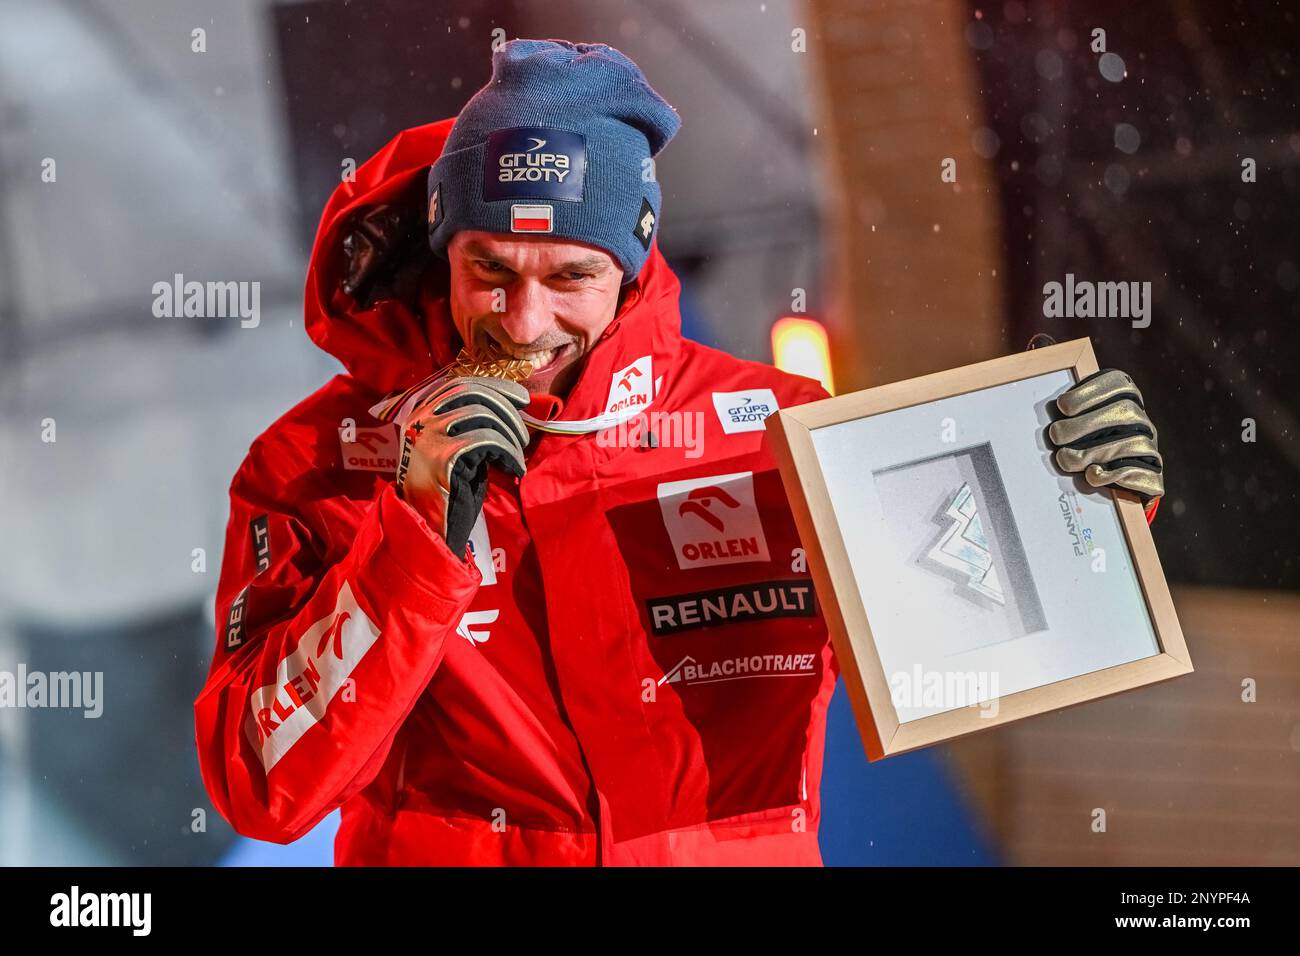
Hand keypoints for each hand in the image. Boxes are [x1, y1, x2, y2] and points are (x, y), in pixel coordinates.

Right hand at [395, 375, 530, 555]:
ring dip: (510, 435)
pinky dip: (509, 453)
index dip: (495, 387)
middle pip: (472, 393)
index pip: (459, 384)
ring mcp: (427, 437)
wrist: (429, 530)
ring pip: (482, 415)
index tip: (521, 398)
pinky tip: (514, 470)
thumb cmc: (448, 491)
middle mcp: (418, 420)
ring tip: (518, 457)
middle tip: (523, 434)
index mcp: (418, 415)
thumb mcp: (455, 449)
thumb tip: (508, 403)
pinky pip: (487, 441)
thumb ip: (469, 424)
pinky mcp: (442, 457)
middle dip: (506, 408)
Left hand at [1047, 368, 1163, 501]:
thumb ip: (1070, 417)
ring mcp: (1149, 446)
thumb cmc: (1088, 446)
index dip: (1091, 392)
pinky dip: (1112, 474)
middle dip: (1085, 424)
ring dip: (1093, 451)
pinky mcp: (1151, 474)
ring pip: (1133, 442)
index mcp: (1125, 400)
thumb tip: (1051, 425)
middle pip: (1125, 411)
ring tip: (1065, 458)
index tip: (1063, 406)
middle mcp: (1141, 421)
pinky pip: (1138, 470)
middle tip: (1056, 435)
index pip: (1119, 384)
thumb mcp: (1079, 425)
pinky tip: (1092, 474)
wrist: (1114, 482)